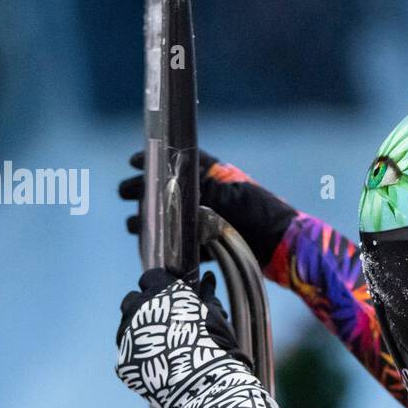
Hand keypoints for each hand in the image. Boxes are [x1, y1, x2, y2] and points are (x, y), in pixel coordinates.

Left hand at [117, 268, 248, 366]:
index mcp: (163, 291)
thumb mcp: (215, 315)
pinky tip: (158, 366)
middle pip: (132, 300)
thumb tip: (208, 278)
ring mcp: (127, 335)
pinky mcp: (122, 361)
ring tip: (162, 348)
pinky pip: (127, 353)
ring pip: (126, 327)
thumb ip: (207, 295)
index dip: (161, 287)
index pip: (151, 278)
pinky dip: (139, 357)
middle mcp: (140, 309)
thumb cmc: (215, 346)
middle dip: (144, 307)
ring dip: (139, 331)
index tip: (170, 298)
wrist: (205, 385)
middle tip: (165, 324)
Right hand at [119, 150, 297, 265]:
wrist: (283, 246)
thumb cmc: (260, 214)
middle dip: (145, 191)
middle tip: (123, 193)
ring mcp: (213, 218)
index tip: (132, 162)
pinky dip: (171, 244)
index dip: (155, 159)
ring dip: (153, 219)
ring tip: (133, 225)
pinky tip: (151, 247)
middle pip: (172, 189)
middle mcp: (212, 194)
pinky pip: (188, 243)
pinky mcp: (216, 243)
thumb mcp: (227, 195)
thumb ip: (199, 190)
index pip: (181, 160)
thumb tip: (169, 185)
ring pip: (175, 217)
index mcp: (216, 175)